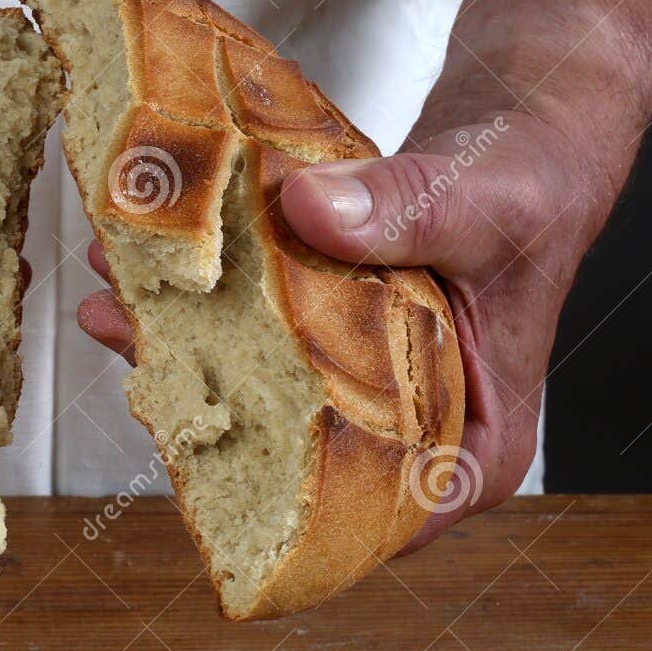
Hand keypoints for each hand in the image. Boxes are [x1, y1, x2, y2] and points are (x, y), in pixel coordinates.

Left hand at [78, 110, 608, 547]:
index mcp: (473, 445)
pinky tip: (143, 268)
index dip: (293, 515)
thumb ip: (406, 213)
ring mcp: (363, 385)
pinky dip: (199, 302)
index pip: (381, 521)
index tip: (211, 465)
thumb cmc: (534, 187)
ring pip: (258, 392)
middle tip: (140, 359)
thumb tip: (313, 213)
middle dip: (209, 409)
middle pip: (299, 455)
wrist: (521, 128)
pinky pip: (252, 335)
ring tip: (117, 303)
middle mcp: (411, 431)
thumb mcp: (483, 204)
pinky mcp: (324, 337)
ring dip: (183, 346)